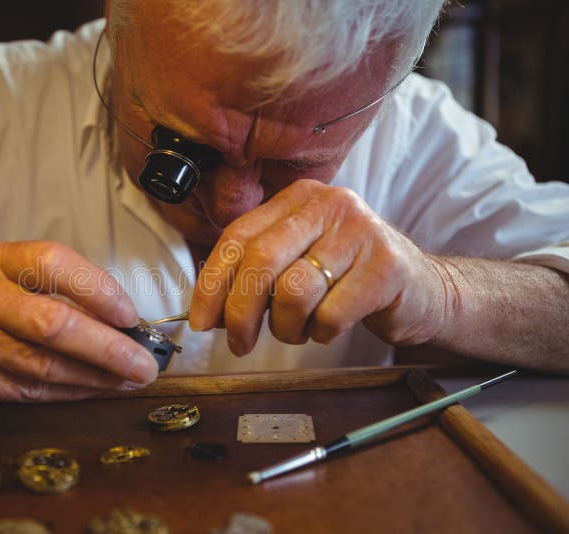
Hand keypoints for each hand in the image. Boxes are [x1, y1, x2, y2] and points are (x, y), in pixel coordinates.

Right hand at [0, 241, 157, 404]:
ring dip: (98, 377)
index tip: (130, 314)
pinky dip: (72, 392)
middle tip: (144, 361)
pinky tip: (97, 389)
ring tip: (130, 377)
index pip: (52, 263)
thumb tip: (121, 318)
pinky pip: (32, 391)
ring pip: (46, 366)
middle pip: (52, 324)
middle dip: (107, 347)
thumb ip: (52, 287)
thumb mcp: (2, 274)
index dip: (98, 290)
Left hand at [188, 180, 450, 354]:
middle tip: (240, 343)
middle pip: (260, 261)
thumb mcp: (299, 259)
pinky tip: (329, 327)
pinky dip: (321, 333)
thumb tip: (207, 309)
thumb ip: (256, 271)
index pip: (238, 237)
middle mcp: (329, 204)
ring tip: (297, 331)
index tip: (201, 321)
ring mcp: (361, 232)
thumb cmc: (348, 278)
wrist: (422, 289)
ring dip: (286, 327)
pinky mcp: (387, 267)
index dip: (212, 283)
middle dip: (241, 312)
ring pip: (293, 291)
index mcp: (298, 198)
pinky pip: (330, 314)